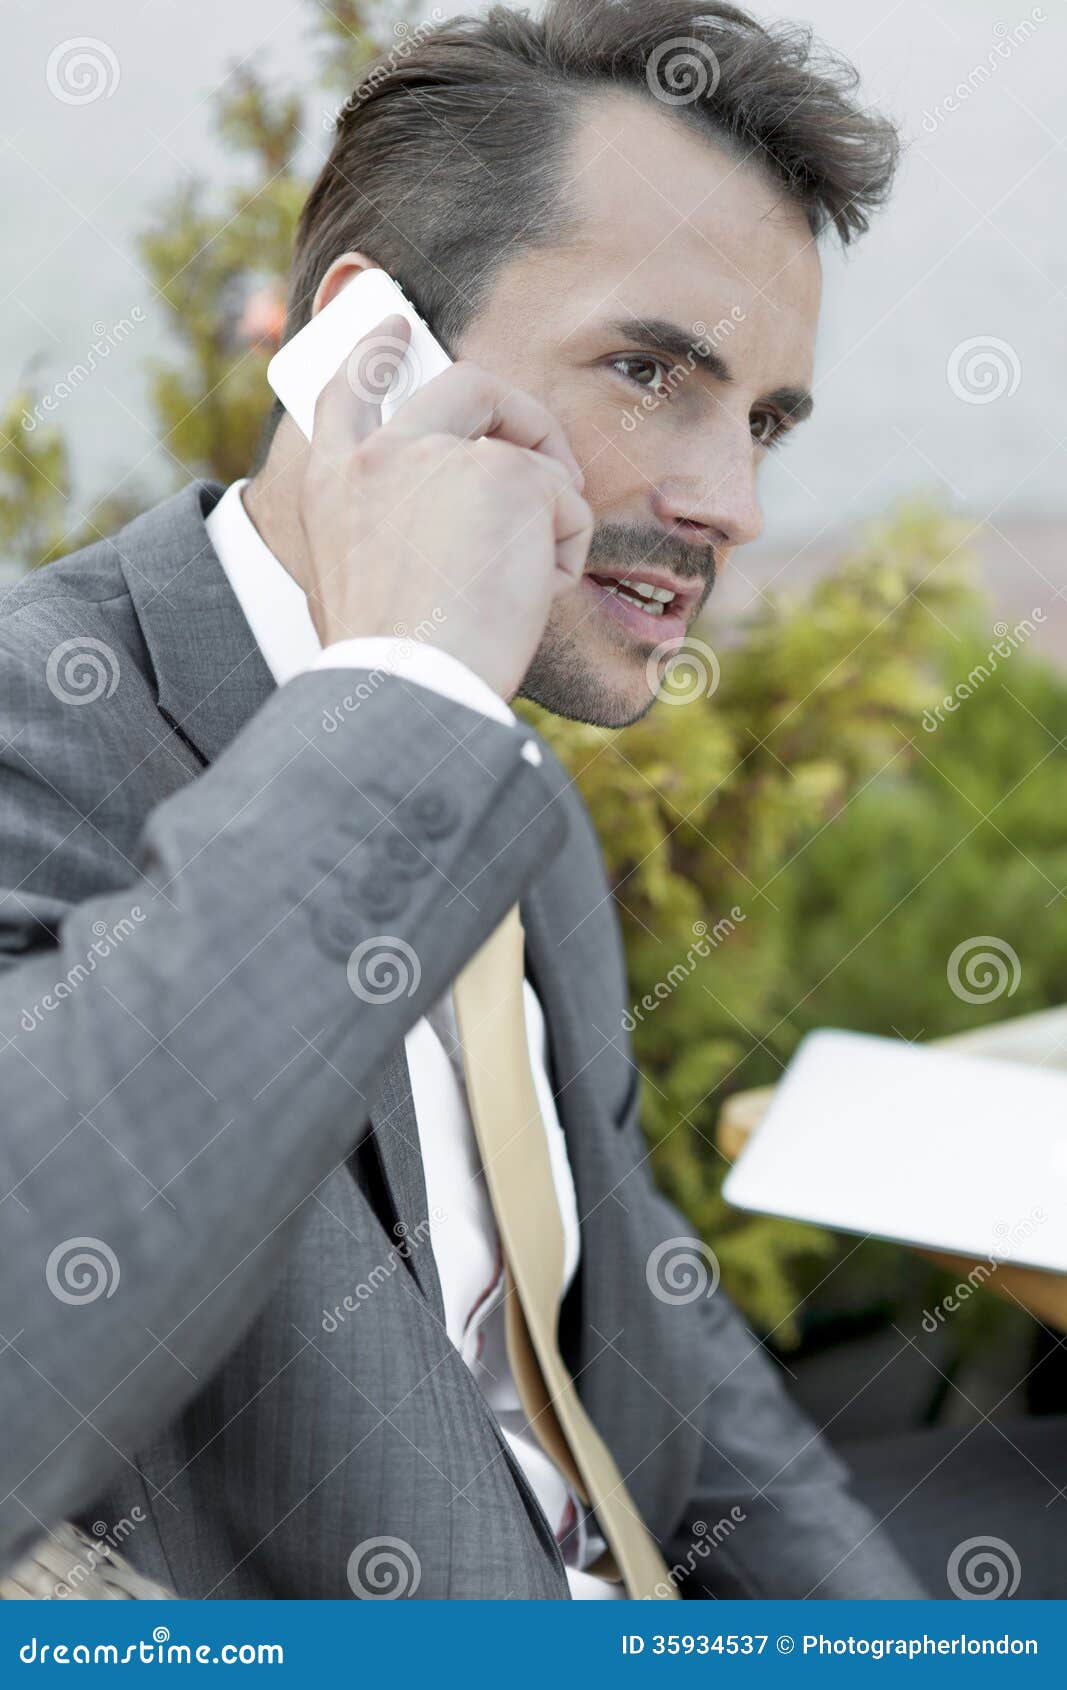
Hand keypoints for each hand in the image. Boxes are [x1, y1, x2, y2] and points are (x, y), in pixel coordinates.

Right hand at [297, 312, 592, 699]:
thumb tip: (434, 535)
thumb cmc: (387, 667)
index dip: (373, 353)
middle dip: (520, 411)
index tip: (393, 329)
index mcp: (334, 486)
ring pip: (531, 457)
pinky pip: (566, 503)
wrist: (407, 686)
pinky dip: (567, 553)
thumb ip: (383, 537)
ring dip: (551, 514)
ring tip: (538, 577)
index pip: (348, 393)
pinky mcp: (507, 474)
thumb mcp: (352, 589)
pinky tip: (537, 595)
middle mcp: (382, 456)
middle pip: (465, 384)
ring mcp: (444, 456)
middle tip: (549, 456)